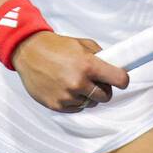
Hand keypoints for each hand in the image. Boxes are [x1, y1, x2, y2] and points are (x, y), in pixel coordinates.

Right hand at [11, 32, 128, 113]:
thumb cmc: (56, 46)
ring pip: (90, 103)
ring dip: (87, 95)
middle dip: (104, 90)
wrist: (29, 52)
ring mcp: (67, 96)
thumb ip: (100, 56)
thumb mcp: (82, 44)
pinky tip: (66, 88)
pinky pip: (75, 108)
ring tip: (76, 82)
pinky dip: (74, 101)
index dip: (123, 80)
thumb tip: (114, 66)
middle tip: (96, 82)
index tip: (121, 81)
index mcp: (88, 65)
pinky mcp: (56, 105)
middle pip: (106, 97)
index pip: (119, 80)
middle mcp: (78, 82)